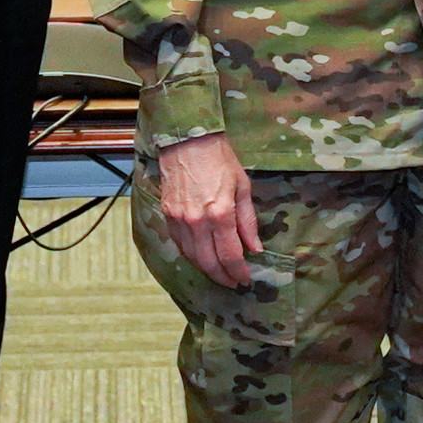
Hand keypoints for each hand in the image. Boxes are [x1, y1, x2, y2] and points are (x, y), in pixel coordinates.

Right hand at [157, 132, 258, 290]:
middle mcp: (197, 222)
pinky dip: (191, 255)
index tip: (246, 279)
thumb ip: (248, 221)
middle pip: (209, 263)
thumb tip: (255, 248)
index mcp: (220, 214)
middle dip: (223, 277)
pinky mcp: (167, 215)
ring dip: (207, 269)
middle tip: (233, 282)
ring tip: (219, 272)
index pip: (231, 255)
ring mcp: (179, 220)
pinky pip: (179, 244)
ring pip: (192, 257)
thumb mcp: (242, 187)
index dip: (240, 272)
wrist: (187, 140)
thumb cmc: (220, 159)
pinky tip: (201, 256)